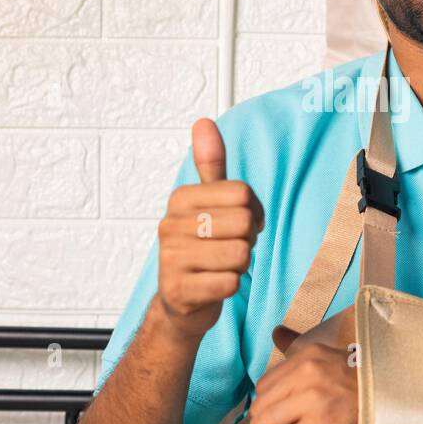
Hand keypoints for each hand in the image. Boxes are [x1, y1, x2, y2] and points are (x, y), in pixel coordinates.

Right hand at [155, 118, 263, 340]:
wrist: (181, 301)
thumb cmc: (202, 247)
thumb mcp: (207, 203)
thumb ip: (210, 164)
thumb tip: (203, 122)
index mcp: (180, 198)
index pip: (243, 192)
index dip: (253, 211)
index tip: (240, 224)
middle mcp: (169, 224)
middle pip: (244, 222)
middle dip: (247, 239)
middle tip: (230, 247)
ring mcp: (170, 258)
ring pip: (240, 253)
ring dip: (239, 264)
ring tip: (221, 265)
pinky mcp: (179, 290)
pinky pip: (230, 282)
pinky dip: (230, 286)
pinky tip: (214, 285)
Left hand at [248, 306, 358, 423]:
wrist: (399, 409)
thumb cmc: (364, 389)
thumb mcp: (331, 359)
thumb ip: (299, 346)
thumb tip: (276, 332)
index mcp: (309, 355)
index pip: (265, 385)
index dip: (264, 408)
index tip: (273, 422)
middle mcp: (307, 374)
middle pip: (260, 407)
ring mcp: (313, 401)